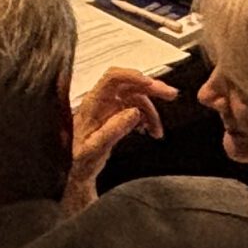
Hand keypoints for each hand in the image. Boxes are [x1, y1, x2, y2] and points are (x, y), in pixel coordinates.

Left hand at [67, 68, 175, 208]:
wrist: (76, 171)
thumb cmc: (79, 160)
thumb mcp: (93, 149)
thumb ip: (112, 131)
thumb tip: (133, 113)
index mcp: (93, 104)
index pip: (112, 78)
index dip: (133, 77)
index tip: (151, 84)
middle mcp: (102, 101)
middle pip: (129, 84)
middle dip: (151, 88)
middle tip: (170, 94)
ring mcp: (110, 107)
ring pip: (137, 98)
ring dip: (151, 111)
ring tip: (157, 131)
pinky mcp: (116, 115)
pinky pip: (137, 109)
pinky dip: (147, 118)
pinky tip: (150, 130)